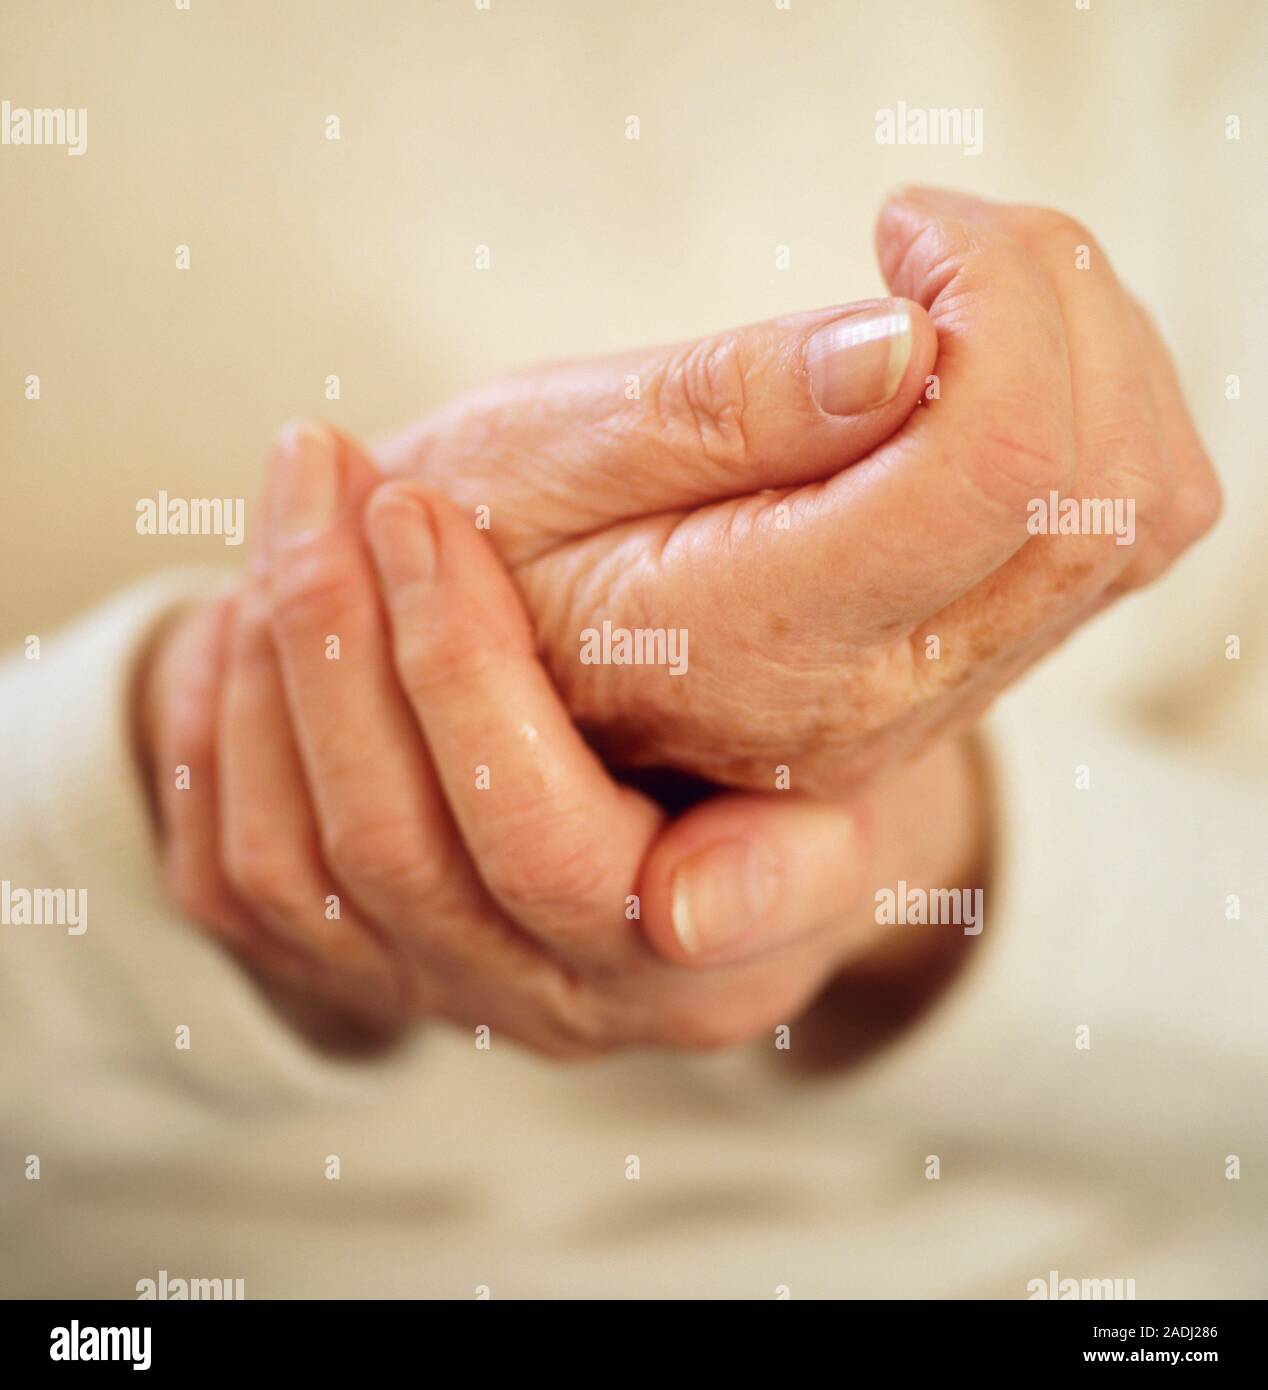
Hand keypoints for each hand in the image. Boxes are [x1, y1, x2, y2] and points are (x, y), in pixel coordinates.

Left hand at [140, 426, 988, 1052]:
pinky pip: (237, 885)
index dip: (473, 693)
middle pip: (407, 849)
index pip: (562, 853)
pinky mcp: (363, 982)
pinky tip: (245, 625)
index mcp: (724, 935)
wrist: (705, 800)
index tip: (417, 515)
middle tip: (339, 470)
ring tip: (295, 509)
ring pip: (306, 868)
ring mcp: (463, 997)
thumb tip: (893, 353)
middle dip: (354, 635)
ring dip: (281, 667)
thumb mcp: (818, 632)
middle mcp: (583, 999)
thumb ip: (823, 519)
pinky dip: (219, 739)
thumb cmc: (767, 699)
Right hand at [375, 189, 1220, 793]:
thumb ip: (725, 407)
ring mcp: (926, 698)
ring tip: (956, 298)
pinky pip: (1114, 541)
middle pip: (1096, 488)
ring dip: (1091, 355)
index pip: (994, 466)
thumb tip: (908, 342)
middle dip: (1054, 303)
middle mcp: (868, 696)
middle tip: (929, 240)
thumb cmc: (488, 538)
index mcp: (752, 641)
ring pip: (1136, 514)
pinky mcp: (957, 670)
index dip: (998, 296)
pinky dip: (1097, 418)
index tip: (897, 228)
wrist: (489, 665)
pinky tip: (980, 370)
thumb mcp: (547, 451)